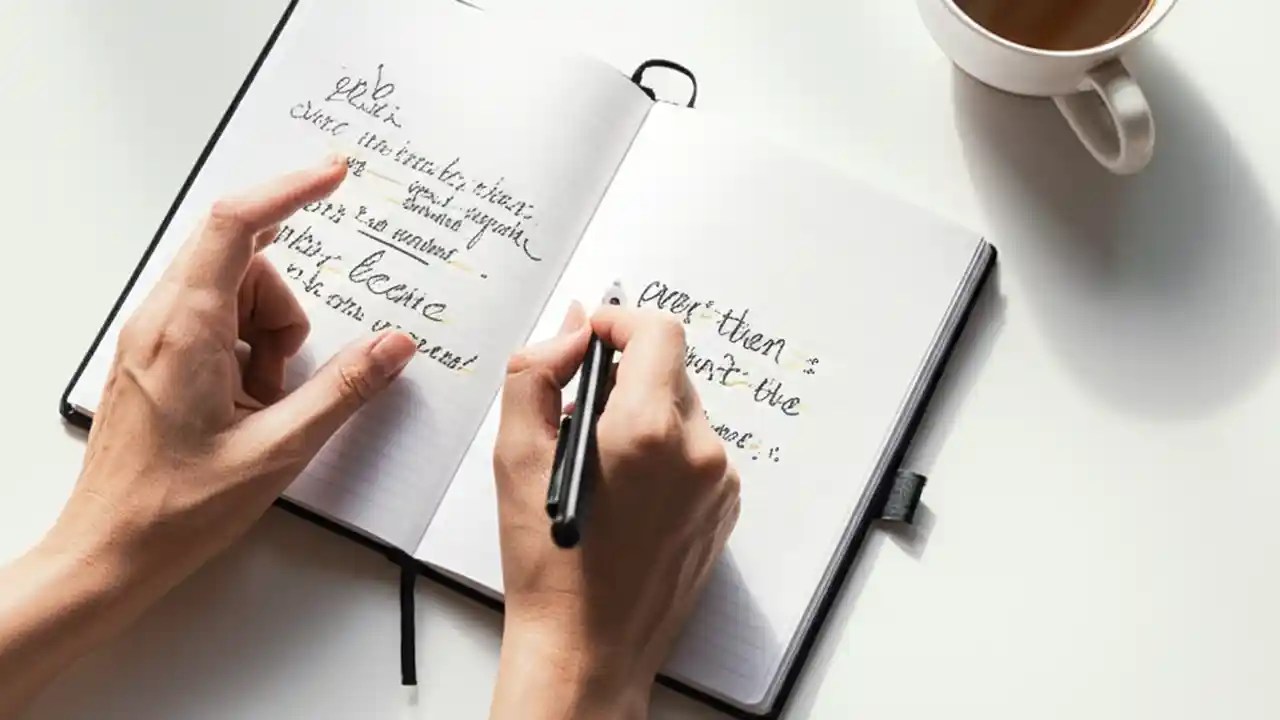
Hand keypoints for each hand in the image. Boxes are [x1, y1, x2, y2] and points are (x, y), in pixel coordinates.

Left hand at [0, 158, 416, 712]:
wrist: (108, 552)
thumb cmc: (174, 509)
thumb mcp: (277, 449)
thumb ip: (343, 389)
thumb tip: (394, 346)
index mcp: (184, 329)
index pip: (236, 225)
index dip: (289, 190)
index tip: (333, 174)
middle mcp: (161, 320)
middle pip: (246, 266)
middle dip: (285, 312)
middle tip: (285, 379)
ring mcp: (156, 338)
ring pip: (236, 296)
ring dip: (267, 340)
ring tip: (260, 407)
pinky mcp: (160, 357)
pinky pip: (218, 324)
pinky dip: (247, 354)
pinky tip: (246, 406)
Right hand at [489, 304, 740, 719]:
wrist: (588, 648)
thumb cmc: (549, 562)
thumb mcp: (515, 456)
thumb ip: (536, 372)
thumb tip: (573, 329)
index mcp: (648, 430)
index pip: (659, 332)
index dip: (621, 321)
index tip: (592, 336)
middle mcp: (698, 451)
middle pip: (670, 370)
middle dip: (624, 375)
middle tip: (578, 413)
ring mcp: (719, 482)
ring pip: (684, 411)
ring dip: (644, 415)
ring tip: (600, 463)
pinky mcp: (725, 508)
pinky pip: (697, 450)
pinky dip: (664, 451)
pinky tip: (628, 491)